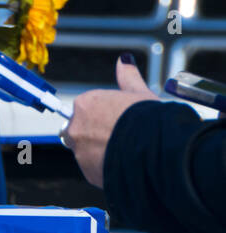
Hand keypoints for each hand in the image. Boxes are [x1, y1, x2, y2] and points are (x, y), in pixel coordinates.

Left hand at [63, 56, 158, 186]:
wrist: (157, 149)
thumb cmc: (150, 119)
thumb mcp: (140, 93)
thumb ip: (127, 78)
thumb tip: (124, 60)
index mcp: (86, 104)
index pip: (86, 110)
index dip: (104, 116)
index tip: (117, 121)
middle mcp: (76, 127)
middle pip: (80, 131)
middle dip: (94, 135)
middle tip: (119, 138)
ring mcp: (80, 151)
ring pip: (86, 152)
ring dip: (101, 153)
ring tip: (127, 153)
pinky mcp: (88, 172)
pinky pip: (94, 170)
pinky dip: (106, 169)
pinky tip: (125, 164)